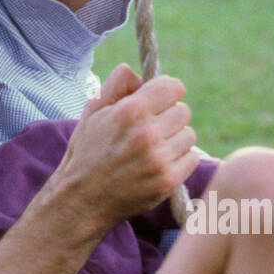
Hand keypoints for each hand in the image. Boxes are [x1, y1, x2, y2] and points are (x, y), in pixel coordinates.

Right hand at [57, 63, 197, 231]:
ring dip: (174, 139)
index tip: (159, 101)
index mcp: (130, 110)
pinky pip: (191, 157)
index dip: (166, 92)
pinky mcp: (168, 180)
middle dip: (169, 117)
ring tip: (152, 149)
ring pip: (189, 135)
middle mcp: (147, 132)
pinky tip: (158, 163)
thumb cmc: (88, 151)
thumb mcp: (93, 110)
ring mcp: (159, 158)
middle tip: (151, 129)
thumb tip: (139, 74)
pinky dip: (179, 159)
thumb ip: (117, 83)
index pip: (173, 87)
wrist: (82, 199)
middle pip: (183, 111)